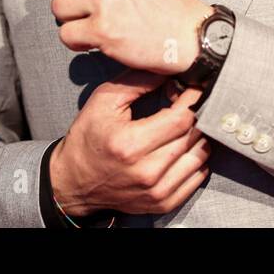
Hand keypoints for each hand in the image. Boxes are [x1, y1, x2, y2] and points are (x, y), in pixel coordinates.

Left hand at [46, 0, 209, 73]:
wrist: (190, 34)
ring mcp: (105, 0)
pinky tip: (94, 39)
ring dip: (71, 19)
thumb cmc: (166, 2)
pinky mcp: (103, 30)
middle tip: (78, 4)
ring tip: (92, 22)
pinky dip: (76, 41)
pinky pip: (66, 34)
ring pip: (58, 7)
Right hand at [50, 69, 211, 217]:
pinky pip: (197, 177)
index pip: (182, 118)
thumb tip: (170, 69)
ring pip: (201, 157)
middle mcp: (147, 171)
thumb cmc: (87, 138)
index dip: (193, 99)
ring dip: (198, 136)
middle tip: (187, 103)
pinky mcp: (163, 204)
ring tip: (183, 125)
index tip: (193, 88)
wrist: (73, 182)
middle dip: (196, 114)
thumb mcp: (104, 100)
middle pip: (194, 136)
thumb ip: (138, 80)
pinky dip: (195, 159)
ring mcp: (157, 192)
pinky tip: (182, 148)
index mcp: (131, 144)